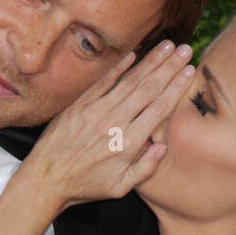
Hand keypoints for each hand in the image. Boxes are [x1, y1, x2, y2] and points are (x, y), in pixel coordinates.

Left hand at [27, 39, 195, 207]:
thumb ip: (145, 169)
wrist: (46, 179)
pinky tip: (134, 53)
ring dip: (151, 62)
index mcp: (128, 144)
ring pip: (129, 81)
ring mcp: (96, 111)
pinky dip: (119, 67)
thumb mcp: (119, 188)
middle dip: (169, 68)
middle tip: (185, 50)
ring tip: (167, 46)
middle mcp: (114, 123)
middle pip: (148, 89)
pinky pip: (103, 81)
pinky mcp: (80, 105)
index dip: (176, 88)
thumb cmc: (85, 186)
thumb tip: (163, 146)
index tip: (189, 72)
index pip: (158, 109)